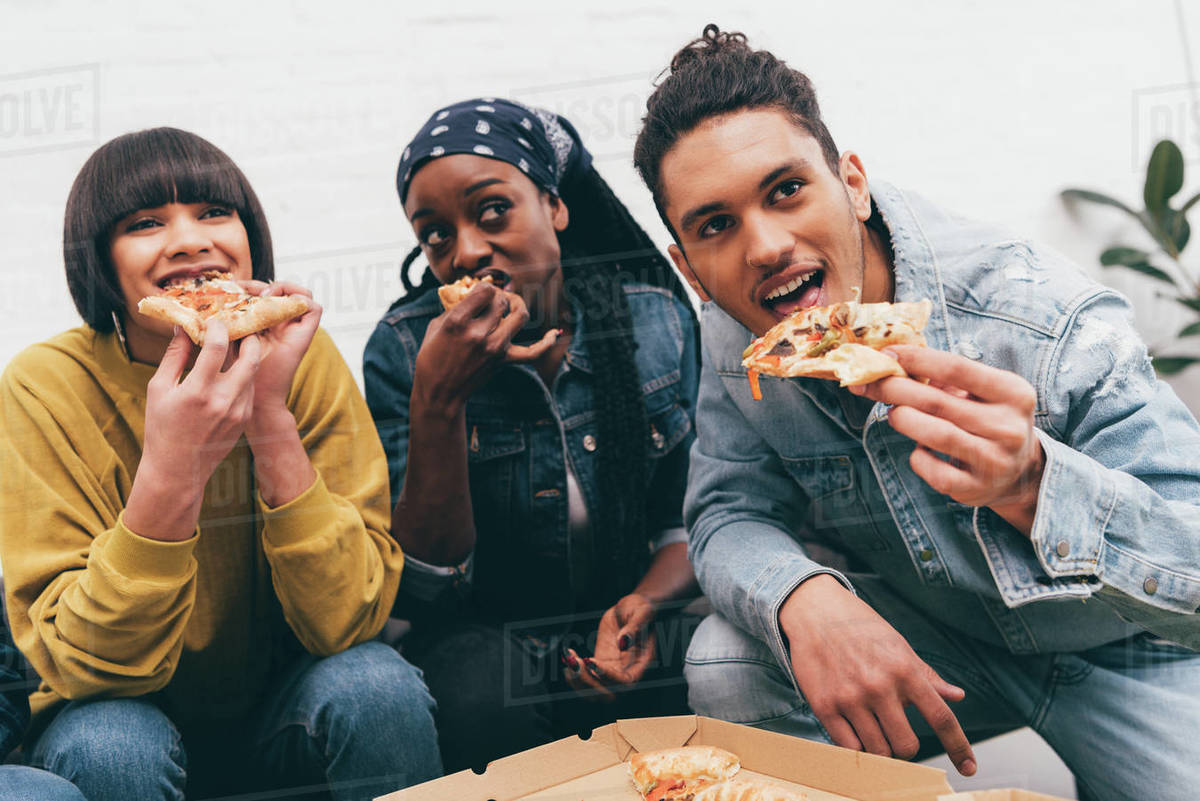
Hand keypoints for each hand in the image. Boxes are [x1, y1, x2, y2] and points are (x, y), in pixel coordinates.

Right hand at [127, 322, 261, 539]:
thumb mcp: (160, 389)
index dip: (218, 327)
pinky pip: (250, 389)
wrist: (177, 470)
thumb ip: (174, 356)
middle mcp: (223, 401)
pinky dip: (245, 374)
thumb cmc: (162, 427)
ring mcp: (238, 411)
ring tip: (238, 343)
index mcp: (198, 391)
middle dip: (247, 337)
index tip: (214, 320)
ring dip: (248, 355)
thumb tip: (183, 327)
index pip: (217, 347)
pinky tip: (235, 368)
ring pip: (253, 372)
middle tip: (240, 326)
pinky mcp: (245, 419)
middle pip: (250, 357)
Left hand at [237, 280, 321, 416]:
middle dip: (262, 285)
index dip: (250, 286)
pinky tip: (273, 306)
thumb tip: (217, 298)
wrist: (252, 398)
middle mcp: (283, 325)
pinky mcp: (305, 337)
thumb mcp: (227, 339)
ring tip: (261, 297)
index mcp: (264, 324)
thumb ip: (229, 321)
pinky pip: (313, 309)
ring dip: (283, 288)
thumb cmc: (234, 374)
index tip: (230, 288)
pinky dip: (299, 300)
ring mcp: (296, 330)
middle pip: (283, 291)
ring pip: (302, 295)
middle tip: (242, 289)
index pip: (265, 294)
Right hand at [413, 282, 557, 414]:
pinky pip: (533, 352)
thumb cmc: (432, 358)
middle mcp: (478, 334)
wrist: (440, 393)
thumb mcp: (436, 326)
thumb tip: (472, 293)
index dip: (484, 287)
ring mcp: (494, 348)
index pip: (484, 290)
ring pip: (520, 315)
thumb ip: (455, 307)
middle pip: (502, 301)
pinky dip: (547, 342)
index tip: (479, 292)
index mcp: (458, 322)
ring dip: (517, 305)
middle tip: (490, 300)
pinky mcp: (504, 361)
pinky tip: (554, 333)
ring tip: (510, 305)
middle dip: (497, 295)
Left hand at [564, 593, 656, 702]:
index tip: (592, 661)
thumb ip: (635, 627)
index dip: (608, 676)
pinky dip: (575, 674)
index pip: (625, 681)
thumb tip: (623, 642)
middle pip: (609, 694)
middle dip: (589, 683)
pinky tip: (568, 659)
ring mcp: (613, 670)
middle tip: (575, 664)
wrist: (631, 607)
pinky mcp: (601, 665)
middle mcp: (627, 671)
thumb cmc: (640, 608)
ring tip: (570, 660)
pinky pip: (587, 679)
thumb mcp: (641, 611)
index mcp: (641, 662)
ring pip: (595, 691)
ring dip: (579, 680)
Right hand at [779, 575, 975, 775]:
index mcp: (904, 669)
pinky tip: (854, 730)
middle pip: (906, 745)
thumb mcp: (899, 646)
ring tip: (872, 727)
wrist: (815, 612)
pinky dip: (856, 746)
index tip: (969, 768)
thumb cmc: (861, 629)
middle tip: (896, 733)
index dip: (958, 746)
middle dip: (905, 746)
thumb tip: (957, 696)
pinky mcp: (824, 707)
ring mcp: (850, 698)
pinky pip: (848, 747)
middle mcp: (879, 686)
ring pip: (877, 751)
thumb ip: (927, 676)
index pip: (940, 717)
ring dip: (880, 747)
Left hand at [849, 345, 1044, 534]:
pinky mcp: (974, 488)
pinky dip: (916, 456)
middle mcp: (1008, 427)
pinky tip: (920, 448)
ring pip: (935, 434)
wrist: (1019, 472)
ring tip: (894, 413)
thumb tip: (888, 361)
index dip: (915, 359)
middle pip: (937, 401)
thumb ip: (944, 377)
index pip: (956, 368)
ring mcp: (993, 460)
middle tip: (869, 383)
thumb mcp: (981, 392)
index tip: (886, 354)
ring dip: (902, 419)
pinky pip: (932, 469)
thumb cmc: (988, 419)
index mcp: (1013, 393)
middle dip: (893, 388)